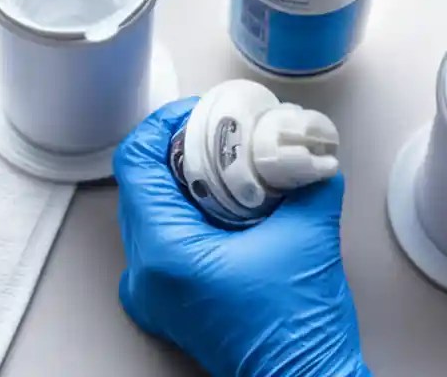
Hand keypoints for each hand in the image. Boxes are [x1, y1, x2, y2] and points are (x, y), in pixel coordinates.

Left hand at [114, 99, 369, 376]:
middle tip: (219, 133)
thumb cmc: (297, 332)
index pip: (136, 163)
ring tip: (225, 165)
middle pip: (141, 185)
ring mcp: (153, 295)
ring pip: (151, 213)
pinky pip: (162, 242)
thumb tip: (310, 151)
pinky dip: (188, 215)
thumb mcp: (308, 237)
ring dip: (184, 182)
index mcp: (166, 253)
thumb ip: (309, 181)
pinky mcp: (169, 306)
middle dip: (179, 151)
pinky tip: (226, 208)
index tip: (199, 113)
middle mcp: (147, 276)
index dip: (164, 125)